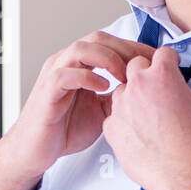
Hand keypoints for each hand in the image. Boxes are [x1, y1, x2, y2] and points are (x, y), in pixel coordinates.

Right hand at [0, 31, 155, 189]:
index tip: (155, 59)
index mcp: (79, 64)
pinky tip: (102, 88)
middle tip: (143, 66)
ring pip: (81, 49)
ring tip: (123, 76)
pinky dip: (87, 77)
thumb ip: (119, 95)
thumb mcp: (103, 110)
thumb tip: (145, 91)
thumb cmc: (64, 129)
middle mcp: (66, 63)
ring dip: (107, 59)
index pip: (109, 43)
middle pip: (97, 39)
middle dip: (125, 50)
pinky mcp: (47, 90)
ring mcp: (54, 74)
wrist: (36, 150)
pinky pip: (65, 74)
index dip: (133, 48)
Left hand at [102, 45, 190, 189]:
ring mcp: (121, 105)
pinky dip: (122, 122)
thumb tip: (175, 93)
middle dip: (144, 75)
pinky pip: (113, 117)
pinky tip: (135, 134)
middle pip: (134, 66)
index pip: (162, 54)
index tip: (167, 66)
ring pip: (120, 92)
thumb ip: (179, 91)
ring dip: (130, 100)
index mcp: (162, 75)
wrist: (182, 170)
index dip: (168, 61)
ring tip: (145, 119)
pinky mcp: (111, 126)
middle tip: (153, 91)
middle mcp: (138, 85)